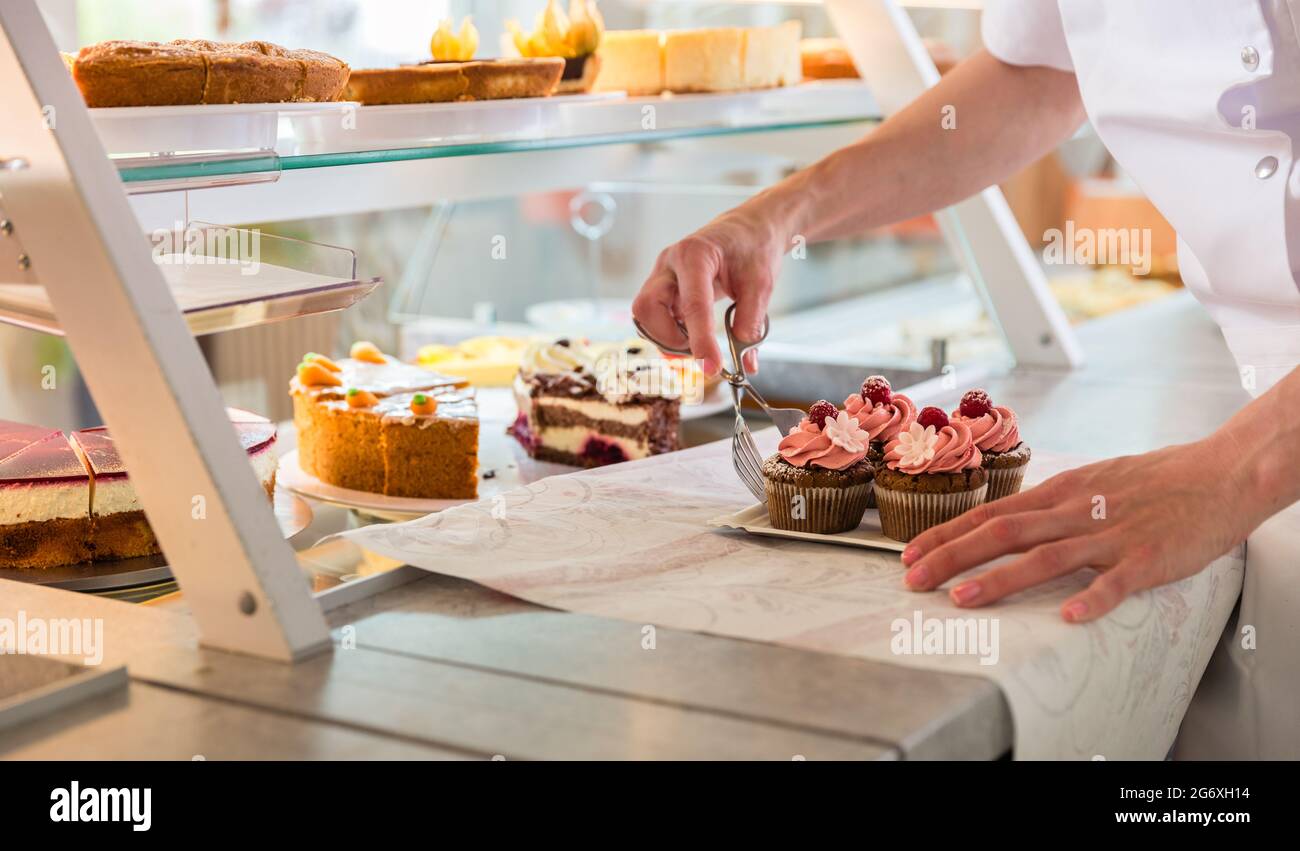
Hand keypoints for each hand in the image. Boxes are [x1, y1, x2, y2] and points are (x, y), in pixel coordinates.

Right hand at [631, 205, 786, 374]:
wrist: (748, 230)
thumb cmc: (753, 248)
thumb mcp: (762, 284)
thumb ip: (751, 322)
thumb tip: (745, 362)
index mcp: (695, 254)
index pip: (693, 305)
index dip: (701, 341)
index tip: (712, 367)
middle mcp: (670, 264)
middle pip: (646, 308)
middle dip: (669, 337)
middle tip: (699, 349)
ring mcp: (662, 276)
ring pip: (644, 316)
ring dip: (666, 338)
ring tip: (697, 341)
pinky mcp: (663, 289)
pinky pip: (652, 318)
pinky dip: (668, 333)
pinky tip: (692, 334)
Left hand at [899, 439, 1250, 621]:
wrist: (1216, 475)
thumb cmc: (1150, 481)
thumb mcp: (1088, 482)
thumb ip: (1047, 505)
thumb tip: (1004, 520)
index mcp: (1059, 492)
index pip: (989, 514)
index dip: (946, 535)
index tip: (909, 555)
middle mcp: (1075, 511)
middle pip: (1002, 532)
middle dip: (952, 557)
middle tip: (912, 581)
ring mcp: (1109, 535)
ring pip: (1045, 557)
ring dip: (1000, 579)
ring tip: (961, 599)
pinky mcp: (1147, 558)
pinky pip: (1116, 582)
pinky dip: (1092, 599)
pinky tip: (1069, 618)